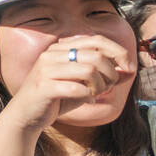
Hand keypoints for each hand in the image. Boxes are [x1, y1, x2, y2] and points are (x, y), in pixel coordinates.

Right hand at [6, 35, 133, 131]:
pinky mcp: (43, 87)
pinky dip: (89, 95)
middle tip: (109, 86)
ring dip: (101, 85)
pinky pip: (78, 88)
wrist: (27, 115)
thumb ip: (103, 76)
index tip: (128, 67)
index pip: (96, 40)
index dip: (118, 51)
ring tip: (97, 93)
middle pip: (96, 55)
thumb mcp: (83, 84)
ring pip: (89, 70)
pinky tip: (87, 99)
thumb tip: (128, 70)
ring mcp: (45, 69)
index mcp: (59, 48)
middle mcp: (51, 54)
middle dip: (111, 73)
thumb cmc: (56, 98)